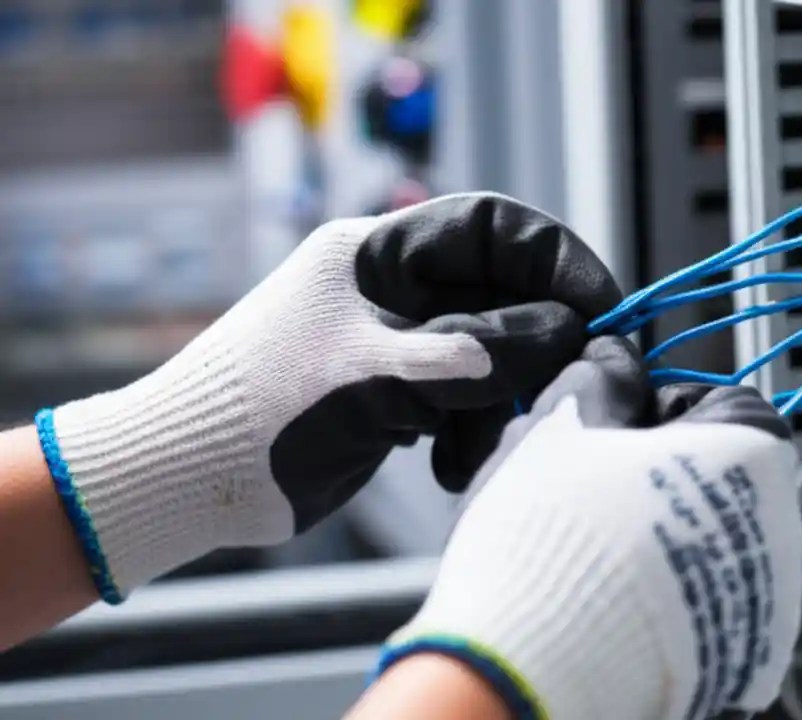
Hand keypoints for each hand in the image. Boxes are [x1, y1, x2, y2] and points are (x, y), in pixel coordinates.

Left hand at [36, 192, 619, 602]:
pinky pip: (463, 397)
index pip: (488, 227)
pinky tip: (453, 466)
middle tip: (571, 385)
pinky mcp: (394, 392)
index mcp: (373, 253)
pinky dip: (471, 430)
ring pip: (489, 352)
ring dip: (502, 400)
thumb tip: (569, 331)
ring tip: (484, 445)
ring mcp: (392, 341)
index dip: (555, 257)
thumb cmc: (266, 414)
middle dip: (537, 342)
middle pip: (498, 294)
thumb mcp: (381, 378)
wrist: (186, 481)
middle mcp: (388, 288)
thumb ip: (479, 351)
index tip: (603, 305)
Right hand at [375, 337, 801, 719]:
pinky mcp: (745, 658)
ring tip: (595, 556)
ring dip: (668, 540)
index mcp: (750, 454)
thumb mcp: (561, 425)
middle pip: (723, 478)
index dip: (660, 411)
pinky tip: (613, 603)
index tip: (615, 432)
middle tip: (593, 495)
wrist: (529, 668)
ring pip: (716, 544)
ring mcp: (767, 602)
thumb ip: (601, 377)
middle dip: (664, 480)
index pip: (726, 401)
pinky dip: (673, 601)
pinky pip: (711, 606)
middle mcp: (780, 529)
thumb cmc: (547, 541)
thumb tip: (617, 359)